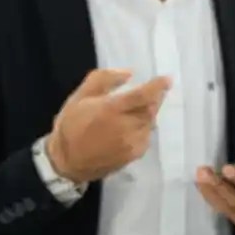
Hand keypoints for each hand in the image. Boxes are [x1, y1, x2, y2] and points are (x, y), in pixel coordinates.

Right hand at [47, 68, 170, 183]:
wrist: (66, 161)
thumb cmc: (71, 126)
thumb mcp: (80, 96)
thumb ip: (104, 79)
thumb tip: (128, 73)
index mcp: (111, 110)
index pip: (143, 95)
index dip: (158, 86)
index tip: (167, 79)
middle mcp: (126, 127)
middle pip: (151, 109)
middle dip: (154, 98)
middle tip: (151, 92)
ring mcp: (132, 143)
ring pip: (150, 122)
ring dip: (148, 113)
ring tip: (137, 109)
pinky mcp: (134, 155)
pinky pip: (147, 136)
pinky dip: (144, 127)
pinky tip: (132, 126)